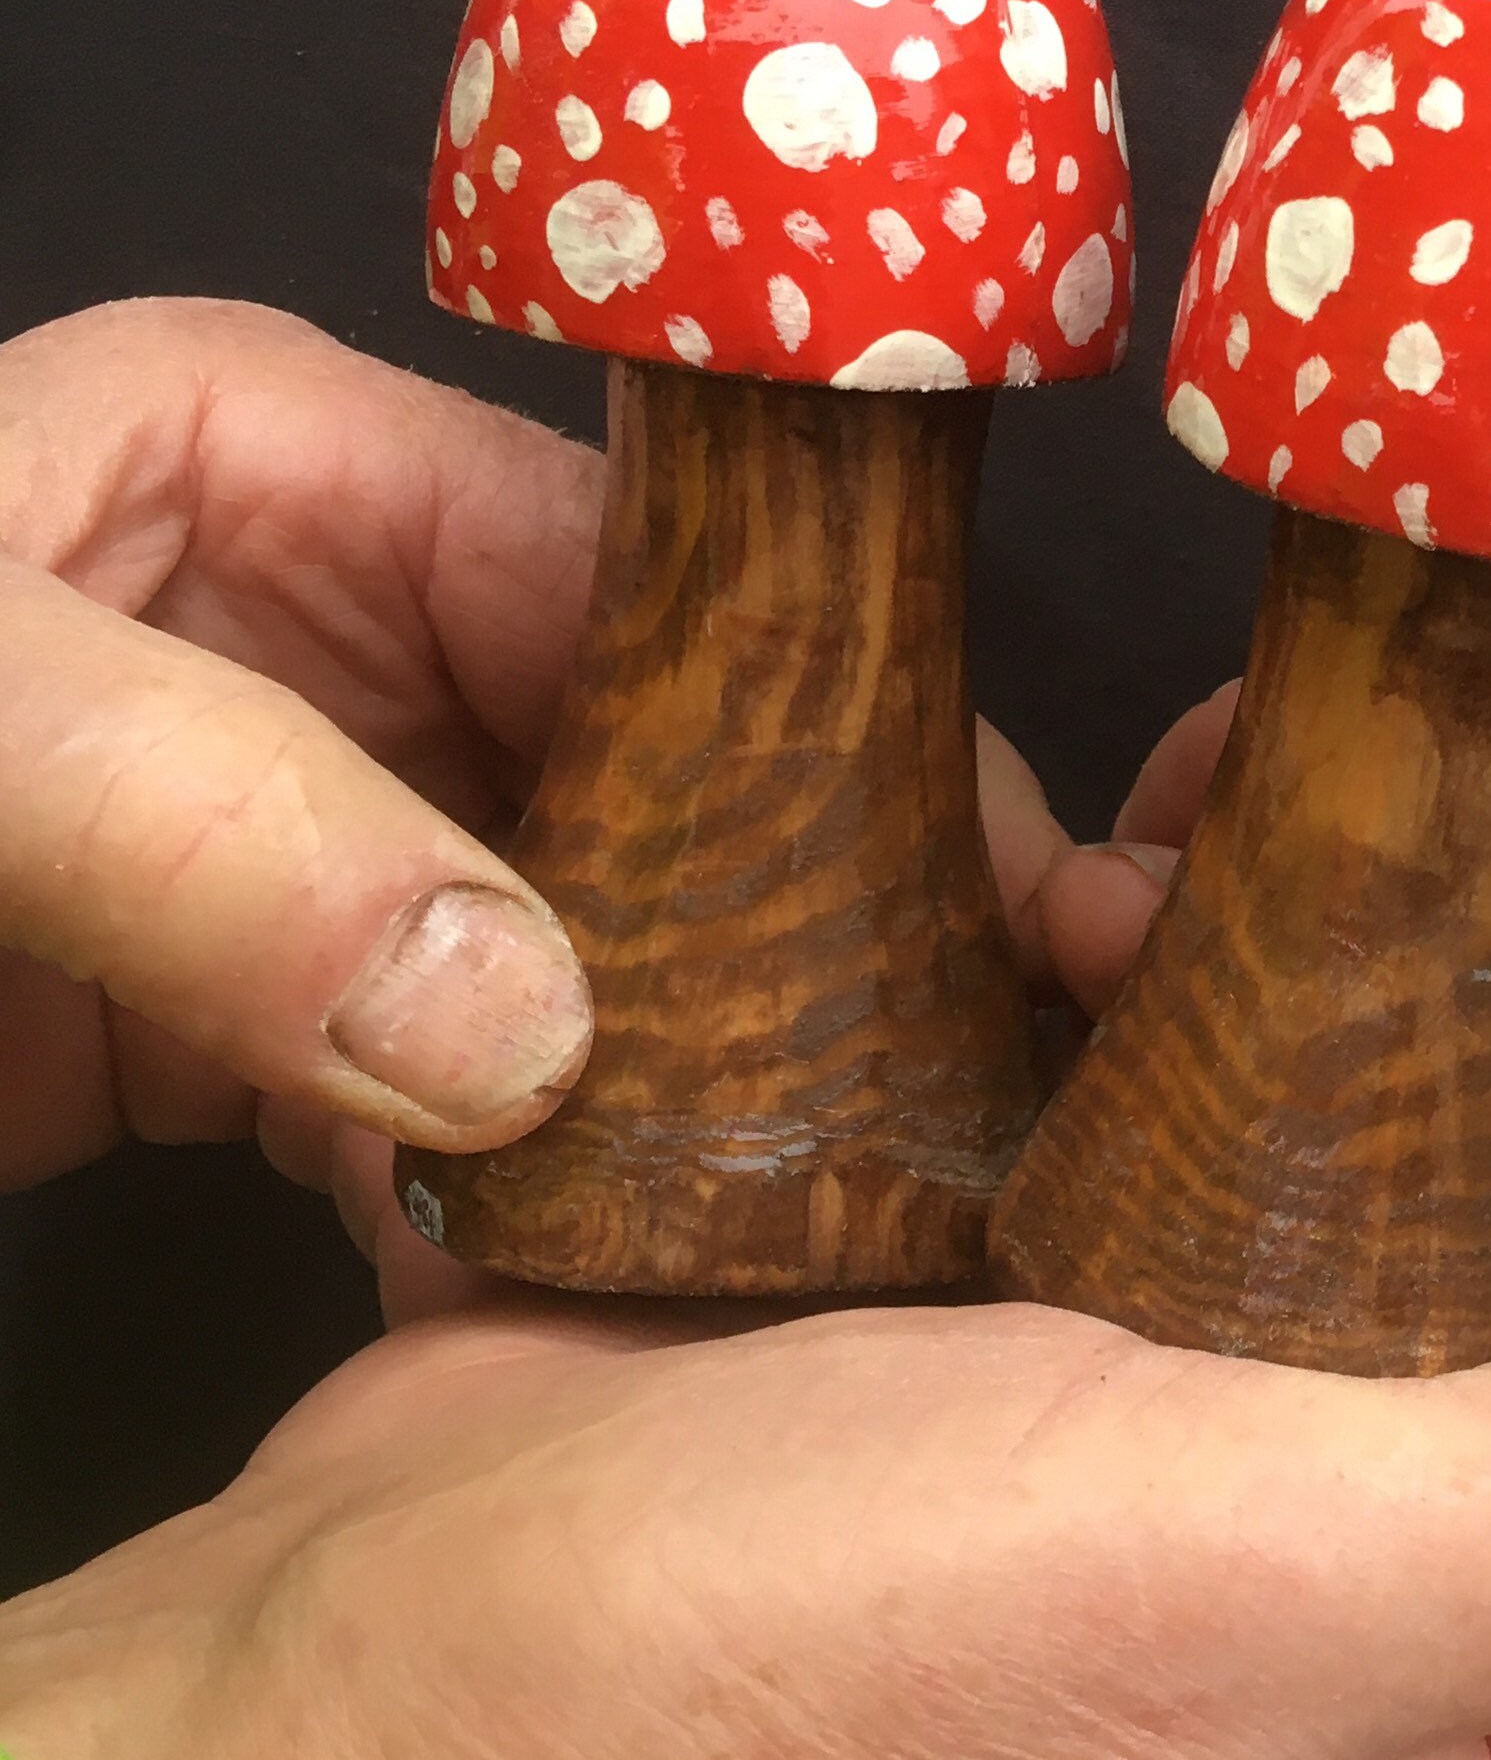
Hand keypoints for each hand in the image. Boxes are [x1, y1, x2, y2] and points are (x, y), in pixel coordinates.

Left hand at [0, 297, 1198, 1206]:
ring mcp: (311, 831)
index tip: (1000, 902)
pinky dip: (516, 1204)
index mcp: (304, 467)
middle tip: (954, 1100)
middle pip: (653, 783)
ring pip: (578, 957)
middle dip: (786, 941)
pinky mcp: (251, 1009)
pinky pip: (446, 1101)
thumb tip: (526, 1037)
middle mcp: (339, 636)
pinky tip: (596, 1292)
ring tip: (824, 1222)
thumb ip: (220, 830)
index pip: (655, 575)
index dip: (838, 731)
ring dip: (675, 1095)